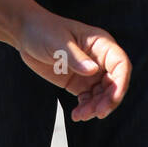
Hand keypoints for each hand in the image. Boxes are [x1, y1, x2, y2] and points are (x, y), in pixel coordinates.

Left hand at [16, 10, 131, 121]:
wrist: (26, 34)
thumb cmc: (44, 30)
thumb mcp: (58, 43)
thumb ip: (76, 57)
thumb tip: (94, 70)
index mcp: (100, 43)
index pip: (120, 63)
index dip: (121, 82)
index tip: (113, 99)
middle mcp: (99, 59)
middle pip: (114, 83)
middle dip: (108, 100)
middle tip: (96, 113)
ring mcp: (90, 72)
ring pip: (103, 95)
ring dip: (96, 107)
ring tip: (80, 115)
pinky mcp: (79, 83)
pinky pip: (89, 99)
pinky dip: (86, 109)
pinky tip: (76, 115)